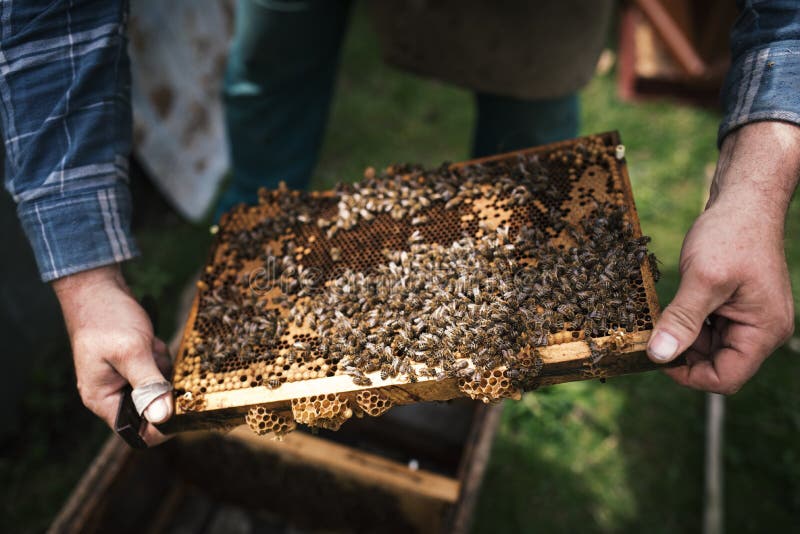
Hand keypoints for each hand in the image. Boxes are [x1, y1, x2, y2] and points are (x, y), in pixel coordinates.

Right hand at [53, 265, 172, 444]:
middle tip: (155, 360)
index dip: (160, 427)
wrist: (98, 287)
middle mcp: (110, 394)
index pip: (134, 431)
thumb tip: (162, 417)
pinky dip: (158, 356)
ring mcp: (122, 378)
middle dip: (161, 385)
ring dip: (161, 367)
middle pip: (150, 408)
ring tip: (149, 345)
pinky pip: (156, 370)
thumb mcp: (132, 351)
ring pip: (157, 387)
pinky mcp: (132, 364)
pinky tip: (150, 340)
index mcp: (101, 399)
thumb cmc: (107, 318)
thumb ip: (148, 385)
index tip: (184, 410)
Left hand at [647, 121, 799, 393]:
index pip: (725, 378)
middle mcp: (761, 331)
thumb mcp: (701, 279)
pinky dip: (687, 323)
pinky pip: (708, 329)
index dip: (688, 374)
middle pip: (716, 366)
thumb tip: (658, 355)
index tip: (656, 355)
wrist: (743, 200)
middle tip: (654, 332)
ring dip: (683, 337)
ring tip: (664, 314)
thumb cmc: (730, 234)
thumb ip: (681, 320)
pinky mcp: (735, 307)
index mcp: (763, 331)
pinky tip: (674, 306)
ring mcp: (749, 319)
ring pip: (708, 349)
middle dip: (684, 354)